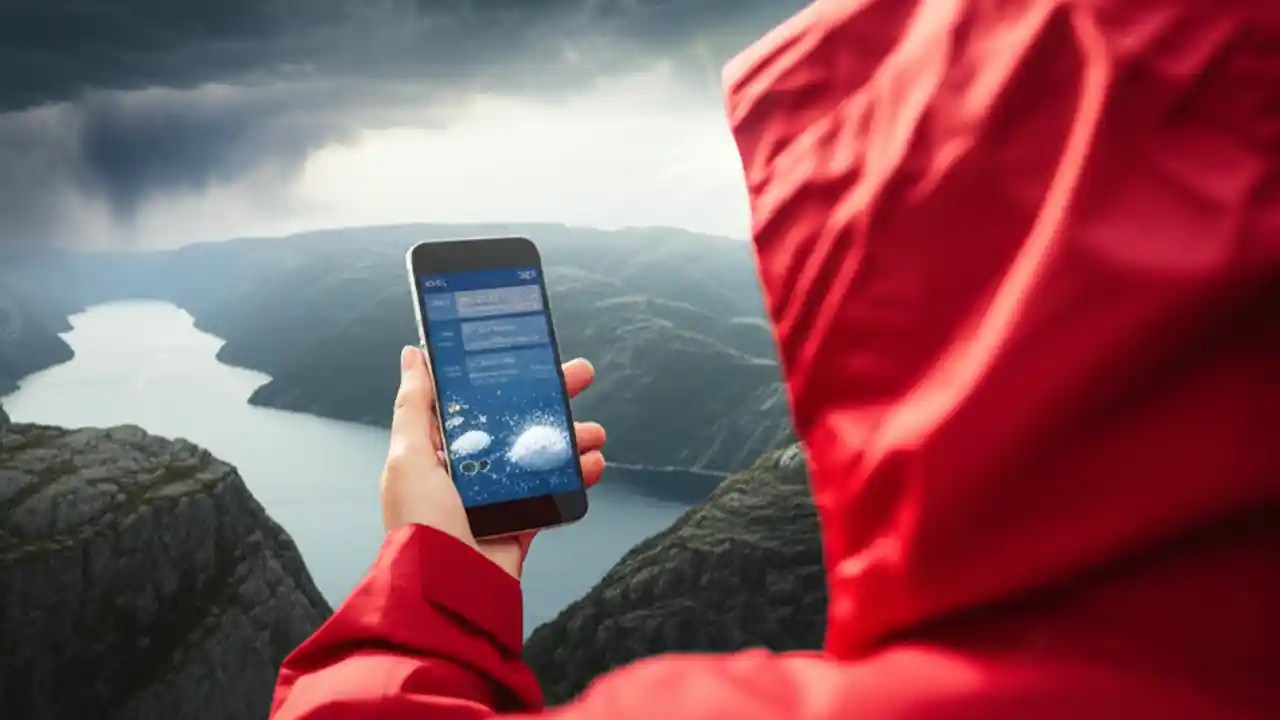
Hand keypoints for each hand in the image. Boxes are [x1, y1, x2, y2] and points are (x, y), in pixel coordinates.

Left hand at [381, 346, 605, 577]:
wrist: (449, 590)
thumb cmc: (421, 523)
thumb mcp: (408, 457)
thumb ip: (414, 406)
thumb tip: (412, 356)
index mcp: (437, 451)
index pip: (476, 403)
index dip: (503, 379)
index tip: (531, 356)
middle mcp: (468, 470)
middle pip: (516, 422)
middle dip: (550, 399)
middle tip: (580, 377)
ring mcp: (498, 495)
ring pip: (542, 454)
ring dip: (571, 438)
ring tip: (593, 432)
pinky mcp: (523, 520)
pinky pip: (556, 490)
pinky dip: (578, 475)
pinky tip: (593, 464)